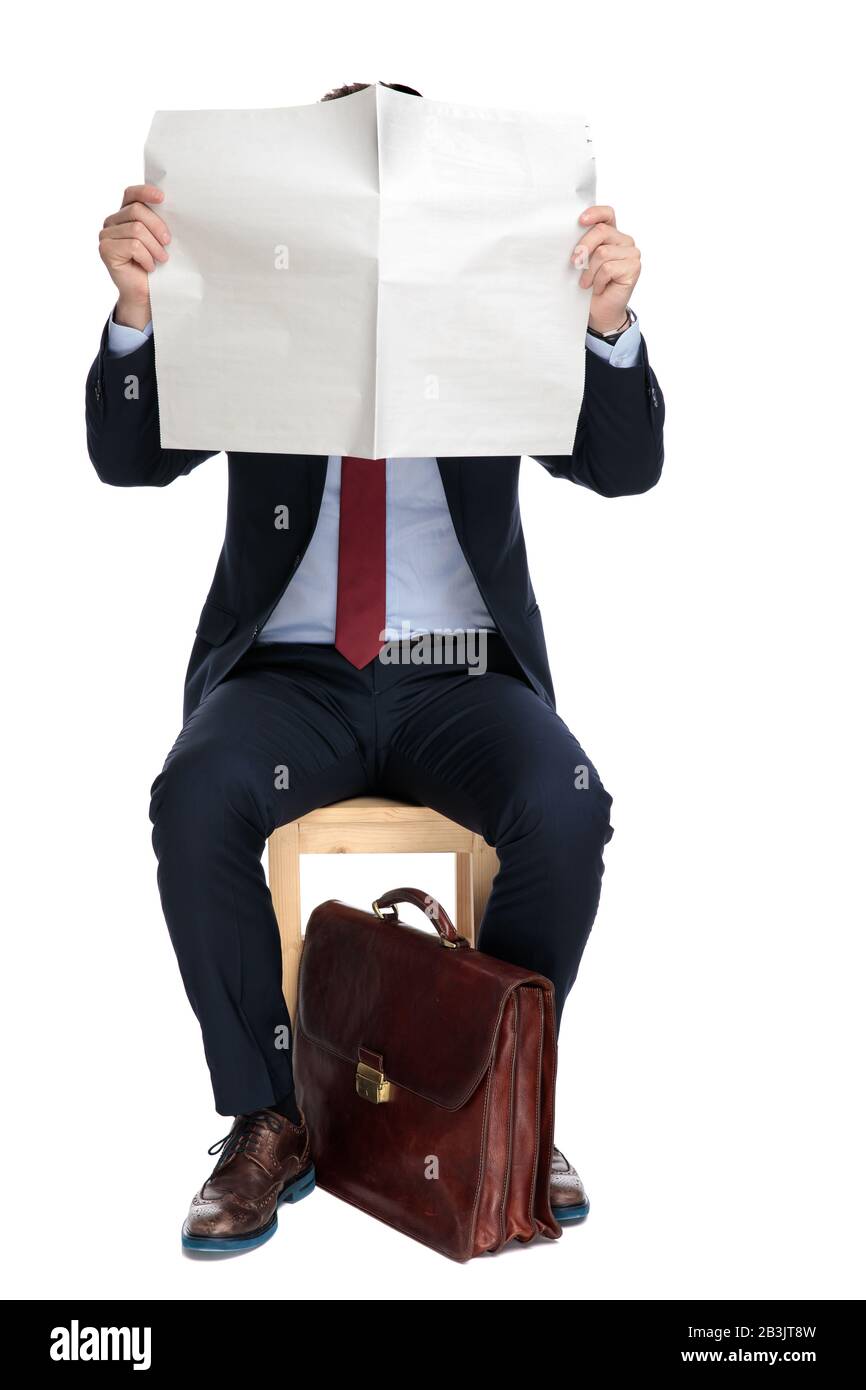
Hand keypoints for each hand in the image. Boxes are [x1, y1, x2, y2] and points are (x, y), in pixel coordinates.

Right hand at [98, 184, 169, 330]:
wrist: (145, 293)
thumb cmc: (154, 264)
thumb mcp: (157, 238)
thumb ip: (156, 221)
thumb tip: (169, 204)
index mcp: (124, 214)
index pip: (131, 194)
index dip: (145, 192)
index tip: (162, 197)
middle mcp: (112, 222)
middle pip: (137, 211)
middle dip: (157, 226)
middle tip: (168, 243)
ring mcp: (106, 235)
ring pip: (136, 230)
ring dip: (154, 247)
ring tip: (161, 259)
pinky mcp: (106, 250)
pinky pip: (133, 246)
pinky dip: (146, 258)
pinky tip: (149, 267)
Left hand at [571, 205, 640, 334]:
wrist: (599, 311)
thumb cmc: (589, 286)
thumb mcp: (582, 262)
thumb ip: (582, 246)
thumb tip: (566, 236)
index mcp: (611, 234)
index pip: (606, 214)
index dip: (594, 213)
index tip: (580, 221)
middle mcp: (624, 240)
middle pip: (601, 231)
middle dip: (583, 247)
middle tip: (573, 263)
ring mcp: (631, 253)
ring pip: (603, 252)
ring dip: (589, 271)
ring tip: (586, 283)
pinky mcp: (634, 267)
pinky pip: (609, 268)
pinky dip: (598, 280)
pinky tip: (598, 288)